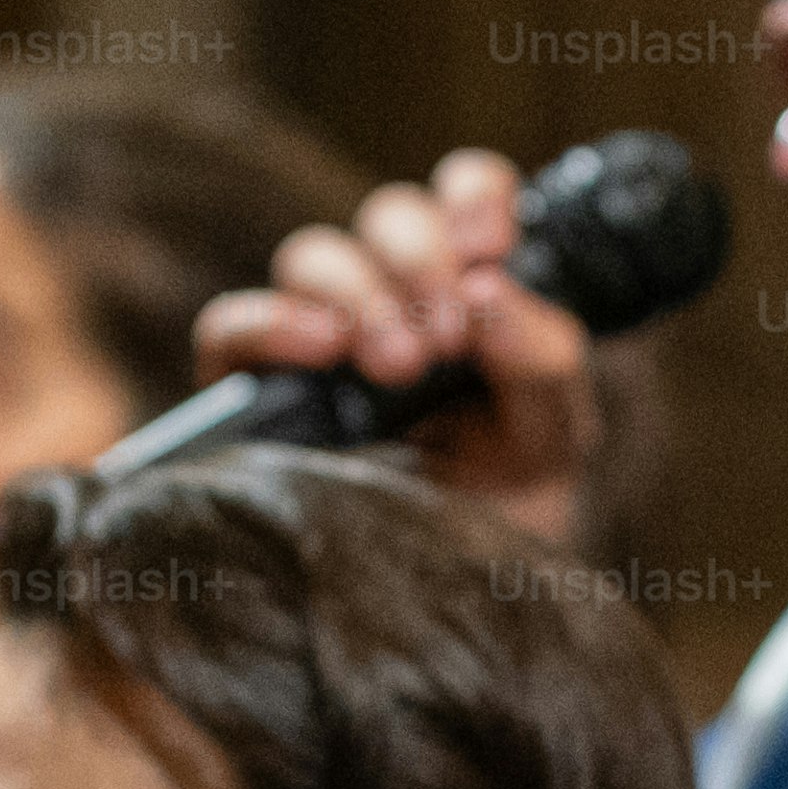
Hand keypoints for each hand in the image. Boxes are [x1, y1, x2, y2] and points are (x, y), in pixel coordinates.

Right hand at [189, 147, 597, 545]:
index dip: (474, 195)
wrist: (459, 596)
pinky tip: (321, 348)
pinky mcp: (254, 389)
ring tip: (399, 361)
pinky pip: (232, 327)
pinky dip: (270, 323)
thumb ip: (545, 358)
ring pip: (313, 258)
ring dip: (360, 293)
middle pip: (387, 216)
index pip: (465, 192)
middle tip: (447, 336)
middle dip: (421, 258)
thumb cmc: (510, 504)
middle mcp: (392, 295)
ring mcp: (319, 336)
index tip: (493, 243)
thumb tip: (490, 291)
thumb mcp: (555, 432)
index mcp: (471, 284)